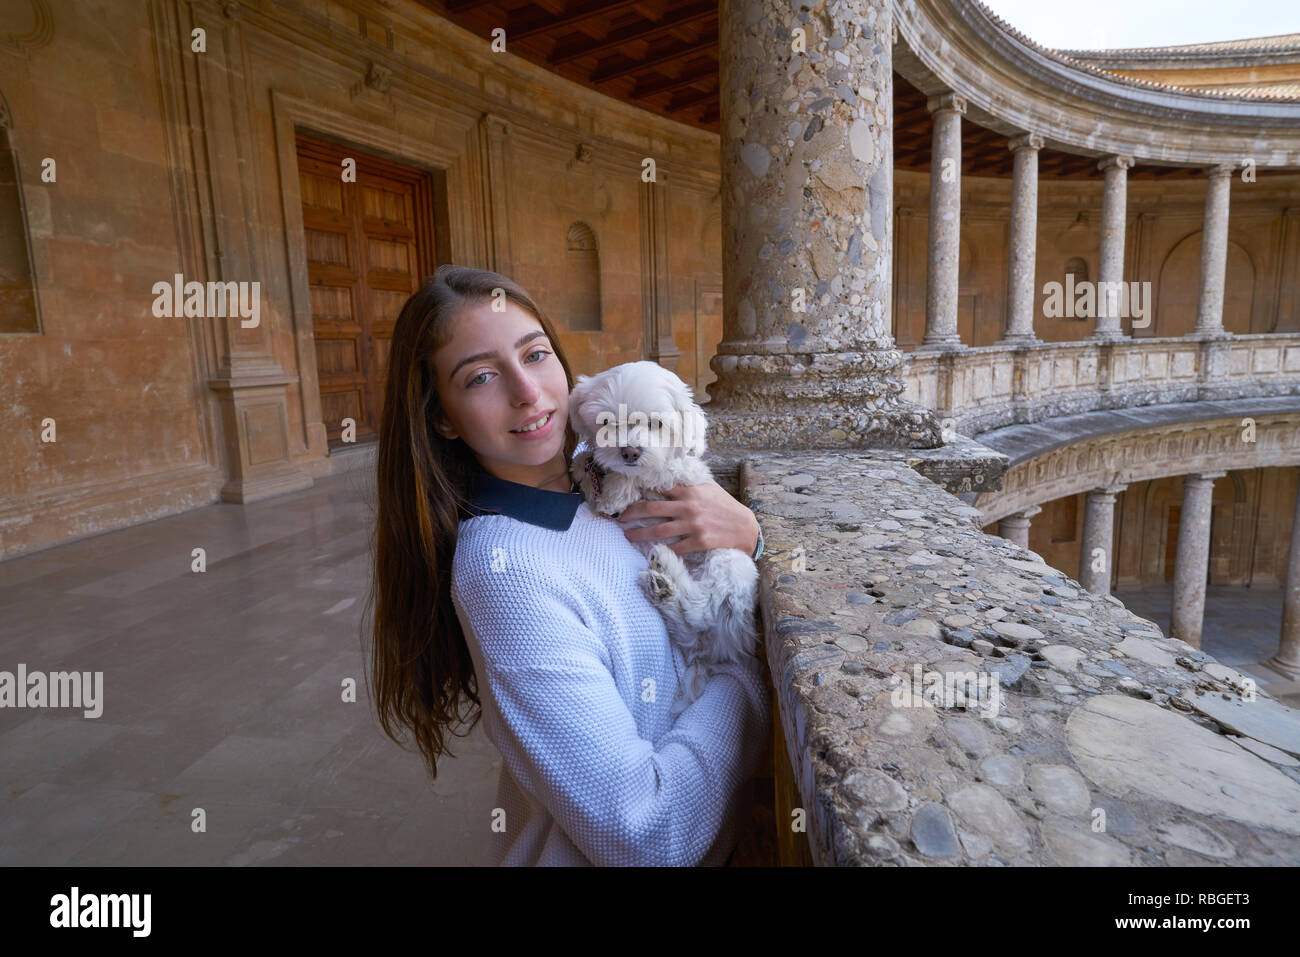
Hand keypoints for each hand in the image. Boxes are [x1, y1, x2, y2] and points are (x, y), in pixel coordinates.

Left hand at [618, 480, 759, 556]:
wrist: (745, 527)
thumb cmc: (725, 506)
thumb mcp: (709, 487)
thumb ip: (690, 482)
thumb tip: (672, 474)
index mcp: (689, 490)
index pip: (659, 488)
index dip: (641, 491)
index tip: (628, 495)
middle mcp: (688, 506)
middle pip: (652, 509)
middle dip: (632, 513)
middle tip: (620, 517)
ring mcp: (693, 525)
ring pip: (658, 530)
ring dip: (639, 534)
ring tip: (627, 535)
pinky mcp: (698, 541)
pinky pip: (674, 548)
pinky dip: (661, 550)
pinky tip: (650, 552)